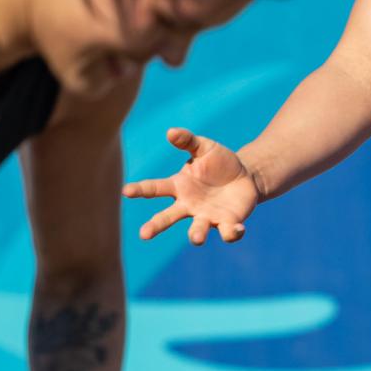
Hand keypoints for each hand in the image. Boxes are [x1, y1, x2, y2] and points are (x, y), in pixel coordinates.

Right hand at [124, 126, 261, 243]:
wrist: (245, 176)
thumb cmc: (219, 162)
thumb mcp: (204, 147)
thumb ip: (188, 141)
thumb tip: (170, 132)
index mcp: (179, 186)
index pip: (155, 188)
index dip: (140, 189)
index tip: (126, 191)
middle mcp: (188, 205)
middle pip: (168, 217)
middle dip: (156, 225)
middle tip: (143, 234)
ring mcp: (207, 216)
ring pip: (197, 229)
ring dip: (196, 234)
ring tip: (195, 238)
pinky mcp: (227, 223)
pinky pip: (228, 232)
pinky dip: (232, 232)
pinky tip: (237, 228)